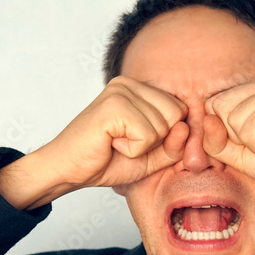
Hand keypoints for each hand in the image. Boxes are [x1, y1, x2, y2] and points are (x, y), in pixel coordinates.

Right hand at [40, 76, 190, 187]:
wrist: (68, 170)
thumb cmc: (106, 162)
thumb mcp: (152, 156)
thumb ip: (175, 144)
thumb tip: (185, 126)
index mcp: (139, 89)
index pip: (180, 110)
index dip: (166, 137)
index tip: (135, 142)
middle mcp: (129, 83)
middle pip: (176, 115)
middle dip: (156, 141)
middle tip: (125, 143)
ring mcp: (120, 91)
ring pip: (163, 127)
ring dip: (142, 148)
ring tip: (116, 143)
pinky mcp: (114, 106)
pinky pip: (148, 135)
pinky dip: (133, 151)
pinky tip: (111, 144)